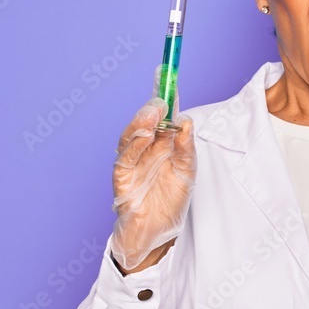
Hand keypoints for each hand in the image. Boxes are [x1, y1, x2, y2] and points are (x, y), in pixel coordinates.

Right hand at [110, 65, 195, 271]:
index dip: (164, 94)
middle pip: (144, 122)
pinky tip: (143, 135)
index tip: (168, 74)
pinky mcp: (122, 180)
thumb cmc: (169, 201)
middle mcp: (143, 149)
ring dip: (141, 122)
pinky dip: (134, 146)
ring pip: (131, 137)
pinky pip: (125, 160)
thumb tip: (186, 122)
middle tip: (163, 94)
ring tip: (153, 111)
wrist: (156, 235)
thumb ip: (186, 148)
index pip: (162, 115)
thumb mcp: (186, 172)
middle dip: (153, 106)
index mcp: (160, 143)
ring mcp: (131, 163)